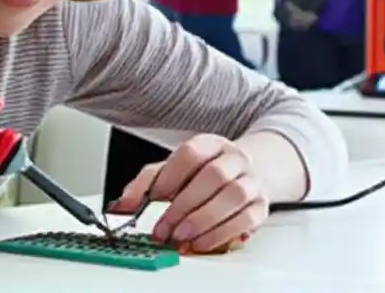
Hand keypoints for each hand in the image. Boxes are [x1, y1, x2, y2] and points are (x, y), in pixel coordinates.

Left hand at [109, 134, 267, 253]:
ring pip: (233, 196)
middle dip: (184, 205)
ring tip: (182, 236)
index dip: (171, 176)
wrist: (249, 173)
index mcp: (210, 144)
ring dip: (204, 219)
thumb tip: (123, 203)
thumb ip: (148, 182)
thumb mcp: (176, 169)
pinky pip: (246, 219)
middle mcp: (234, 158)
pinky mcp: (261, 205)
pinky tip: (202, 242)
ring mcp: (251, 181)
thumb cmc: (205, 174)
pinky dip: (222, 233)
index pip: (191, 153)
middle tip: (164, 228)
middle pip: (213, 176)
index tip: (153, 198)